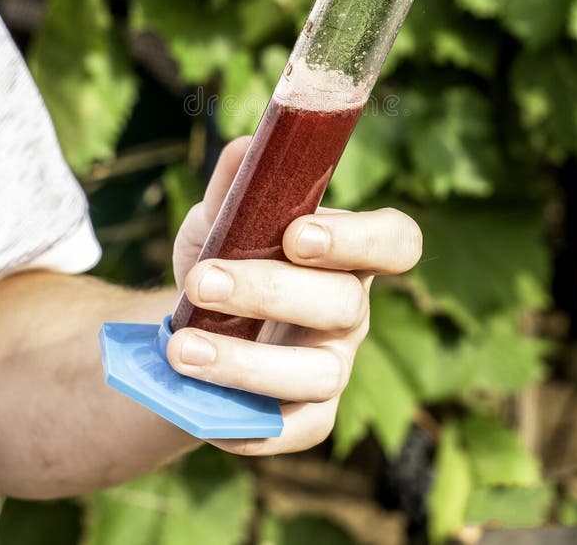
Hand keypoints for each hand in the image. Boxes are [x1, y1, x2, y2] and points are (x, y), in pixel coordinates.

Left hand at [168, 137, 421, 455]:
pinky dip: (247, 419)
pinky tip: (197, 401)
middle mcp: (353, 309)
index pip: (398, 241)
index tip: (296, 234)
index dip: (359, 240)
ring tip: (179, 348)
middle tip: (203, 280)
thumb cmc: (226, 255)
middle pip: (345, 304)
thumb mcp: (222, 217)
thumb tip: (244, 147)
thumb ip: (236, 185)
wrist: (197, 322)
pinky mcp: (311, 417)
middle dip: (271, 292)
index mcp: (348, 252)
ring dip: (246, 362)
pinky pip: (294, 428)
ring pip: (318, 374)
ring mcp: (336, 365)